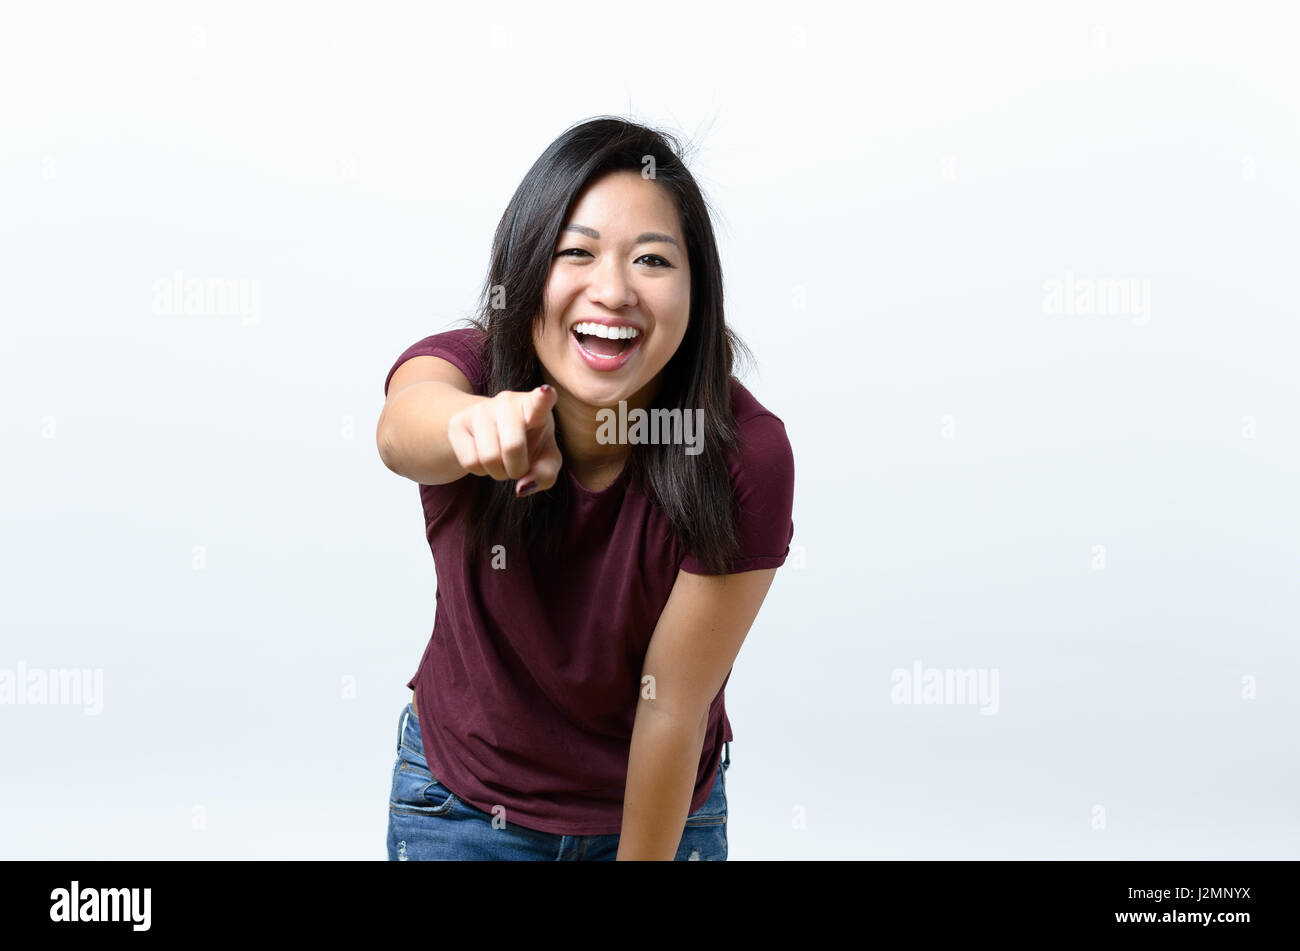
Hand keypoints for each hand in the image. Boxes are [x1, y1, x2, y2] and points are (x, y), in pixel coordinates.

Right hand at [446, 384, 561, 496]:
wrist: (492, 430)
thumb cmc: (529, 444)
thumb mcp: (545, 460)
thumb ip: (545, 474)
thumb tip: (522, 487)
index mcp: (535, 406)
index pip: (539, 401)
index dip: (543, 398)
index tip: (546, 393)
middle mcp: (508, 401)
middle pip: (512, 447)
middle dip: (517, 468)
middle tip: (518, 466)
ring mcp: (481, 409)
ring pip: (489, 458)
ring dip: (499, 472)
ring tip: (502, 461)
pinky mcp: (458, 422)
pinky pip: (470, 462)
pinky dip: (481, 471)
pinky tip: (485, 458)